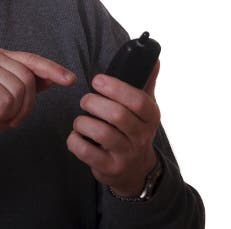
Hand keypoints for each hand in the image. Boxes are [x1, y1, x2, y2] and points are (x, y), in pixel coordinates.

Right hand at [0, 48, 75, 146]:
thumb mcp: (14, 100)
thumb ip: (31, 86)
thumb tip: (55, 76)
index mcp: (1, 56)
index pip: (32, 60)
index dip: (53, 70)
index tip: (71, 80)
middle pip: (29, 78)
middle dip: (25, 104)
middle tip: (6, 115)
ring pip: (19, 90)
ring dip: (12, 111)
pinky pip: (6, 99)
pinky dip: (1, 113)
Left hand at [67, 60, 160, 196]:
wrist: (136, 170)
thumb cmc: (135, 130)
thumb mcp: (145, 108)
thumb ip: (146, 83)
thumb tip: (155, 59)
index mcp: (151, 117)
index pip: (138, 100)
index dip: (115, 88)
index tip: (97, 80)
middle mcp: (141, 137)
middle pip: (117, 115)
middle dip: (94, 103)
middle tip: (85, 101)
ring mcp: (126, 155)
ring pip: (101, 133)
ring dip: (83, 122)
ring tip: (80, 120)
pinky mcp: (110, 168)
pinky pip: (87, 152)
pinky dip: (75, 140)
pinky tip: (76, 135)